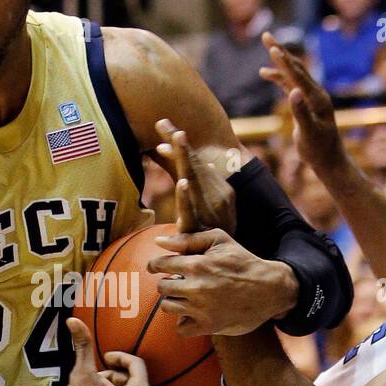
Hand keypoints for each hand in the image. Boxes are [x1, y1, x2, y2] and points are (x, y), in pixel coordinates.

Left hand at [149, 228, 297, 335]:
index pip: (160, 265)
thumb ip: (187, 238)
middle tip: (179, 282)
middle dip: (167, 282)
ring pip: (168, 307)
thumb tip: (159, 241)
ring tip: (187, 296)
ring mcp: (200, 309)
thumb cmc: (242, 261)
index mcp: (195, 264)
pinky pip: (181, 328)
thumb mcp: (219, 240)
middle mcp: (195, 288)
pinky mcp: (208, 326)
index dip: (156, 265)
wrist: (269, 289)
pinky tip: (192, 313)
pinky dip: (184, 322)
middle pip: (162, 287)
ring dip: (175, 301)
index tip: (157, 267)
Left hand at [152, 118, 234, 233]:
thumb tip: (184, 158)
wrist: (223, 262)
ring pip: (192, 179)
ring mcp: (208, 210)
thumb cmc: (207, 233)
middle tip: (162, 123)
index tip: (164, 127)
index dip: (179, 146)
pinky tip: (182, 182)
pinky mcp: (196, 228)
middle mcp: (215, 195)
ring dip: (184, 158)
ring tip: (176, 137)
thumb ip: (185, 185)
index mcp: (215, 188)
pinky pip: (189, 211)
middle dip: (177, 143)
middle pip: (193, 164)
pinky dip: (185, 196)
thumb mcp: (197, 206)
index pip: (195, 162)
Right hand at [259, 32, 345, 174]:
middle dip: (280, 51)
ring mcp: (310, 97)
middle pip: (296, 67)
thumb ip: (300, 112)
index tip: (273, 48)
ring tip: (266, 47)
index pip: (297, 76)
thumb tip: (293, 92)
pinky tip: (265, 74)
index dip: (284, 62)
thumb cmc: (318, 149)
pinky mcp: (304, 103)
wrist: (328, 160)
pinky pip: (289, 85)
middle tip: (266, 35)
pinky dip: (278, 77)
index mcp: (316, 98)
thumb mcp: (308, 133)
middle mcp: (315, 93)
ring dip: (279, 62)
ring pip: (292, 74)